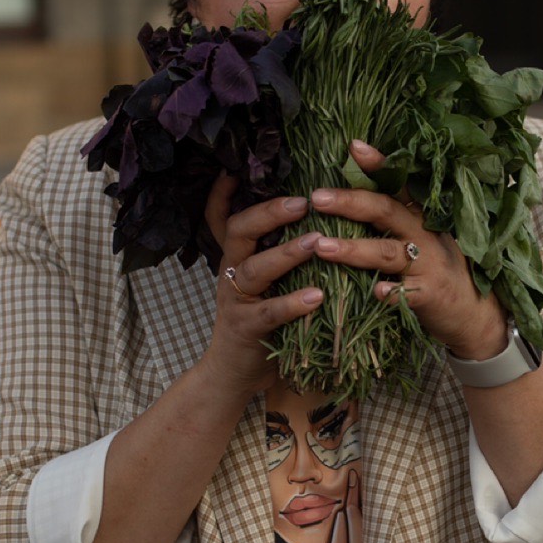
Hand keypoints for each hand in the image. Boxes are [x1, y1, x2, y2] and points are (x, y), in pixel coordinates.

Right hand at [200, 176, 330, 405]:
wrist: (233, 374)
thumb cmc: (261, 321)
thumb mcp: (264, 281)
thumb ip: (277, 251)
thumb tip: (312, 217)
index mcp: (237, 256)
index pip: (224, 216)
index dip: (224, 192)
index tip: (238, 168)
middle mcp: (231, 272)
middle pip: (239, 231)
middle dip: (270, 213)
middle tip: (304, 201)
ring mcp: (235, 300)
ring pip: (254, 269)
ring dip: (286, 253)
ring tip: (315, 242)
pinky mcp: (246, 329)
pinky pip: (270, 313)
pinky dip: (293, 303)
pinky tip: (318, 296)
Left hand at [310, 140, 508, 360]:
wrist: (475, 314)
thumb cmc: (438, 271)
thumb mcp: (424, 237)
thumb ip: (395, 217)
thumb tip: (351, 194)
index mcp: (421, 216)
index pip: (398, 183)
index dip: (379, 164)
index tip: (353, 146)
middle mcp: (426, 234)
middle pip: (387, 211)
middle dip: (350, 203)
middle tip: (317, 198)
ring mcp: (429, 265)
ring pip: (388, 252)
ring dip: (354, 248)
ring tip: (320, 246)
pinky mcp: (431, 295)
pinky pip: (408, 293)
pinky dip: (391, 293)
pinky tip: (375, 292)